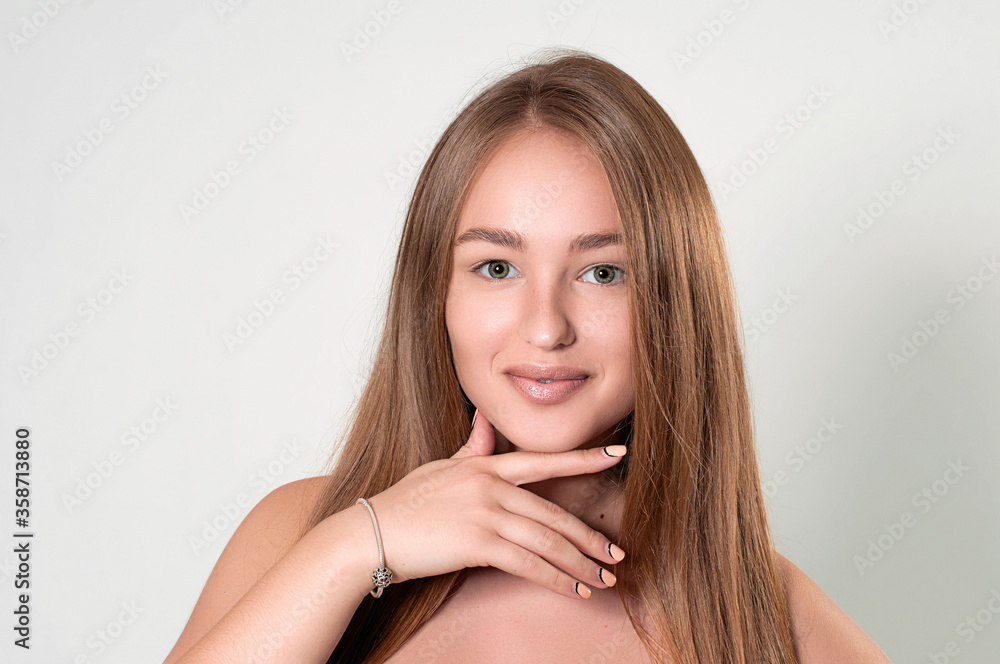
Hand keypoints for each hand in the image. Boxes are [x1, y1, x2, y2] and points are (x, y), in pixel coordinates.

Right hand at [366, 409, 626, 598]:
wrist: (371, 534)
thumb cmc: (404, 503)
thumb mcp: (440, 468)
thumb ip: (470, 448)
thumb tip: (484, 421)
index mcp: (484, 466)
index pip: (543, 460)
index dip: (583, 457)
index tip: (616, 454)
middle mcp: (490, 486)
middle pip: (553, 513)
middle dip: (589, 537)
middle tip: (616, 554)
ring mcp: (485, 513)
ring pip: (547, 541)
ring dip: (580, 564)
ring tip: (603, 580)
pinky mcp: (477, 543)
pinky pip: (528, 564)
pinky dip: (556, 579)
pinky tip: (575, 590)